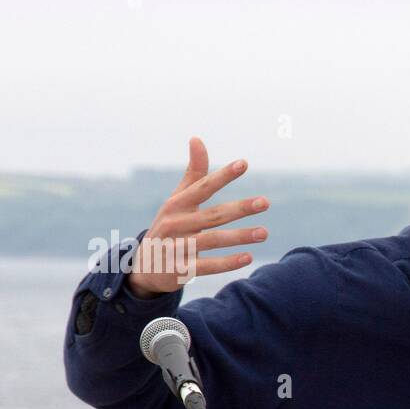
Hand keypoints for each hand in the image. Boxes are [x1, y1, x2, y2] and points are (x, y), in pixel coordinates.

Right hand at [128, 137, 270, 296]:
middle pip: (213, 215)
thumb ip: (193, 174)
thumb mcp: (177, 201)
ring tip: (264, 232)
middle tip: (265, 202)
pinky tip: (248, 258)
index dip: (222, 176)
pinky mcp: (181, 270)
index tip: (244, 164)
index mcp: (176, 205)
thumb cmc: (169, 227)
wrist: (144, 267)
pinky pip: (208, 266)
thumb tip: (197, 138)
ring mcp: (177, 247)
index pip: (202, 187)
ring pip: (212, 240)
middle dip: (240, 208)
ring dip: (240, 237)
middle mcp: (176, 224)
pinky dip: (228, 262)